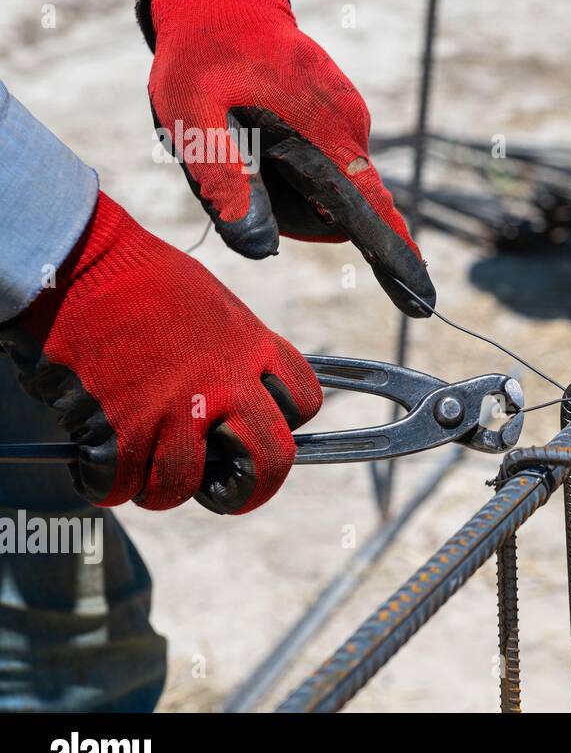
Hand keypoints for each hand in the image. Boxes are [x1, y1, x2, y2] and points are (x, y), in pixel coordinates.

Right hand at [2, 194, 321, 513]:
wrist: (83, 261)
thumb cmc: (142, 277)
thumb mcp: (214, 305)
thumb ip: (234, 350)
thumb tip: (237, 386)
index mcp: (252, 348)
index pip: (305, 401)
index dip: (285, 422)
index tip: (256, 423)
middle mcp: (224, 384)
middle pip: (270, 461)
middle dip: (251, 488)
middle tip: (225, 491)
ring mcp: (174, 409)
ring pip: (184, 486)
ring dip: (163, 490)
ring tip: (145, 477)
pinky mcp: (120, 426)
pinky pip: (121, 485)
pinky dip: (106, 485)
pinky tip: (97, 469)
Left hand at [147, 0, 435, 317]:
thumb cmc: (201, 50)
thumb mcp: (191, 113)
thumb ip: (223, 175)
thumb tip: (257, 243)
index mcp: (327, 130)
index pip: (372, 208)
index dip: (393, 256)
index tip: (423, 297)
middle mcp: (351, 128)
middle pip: (338, 207)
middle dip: (291, 213)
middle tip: (232, 168)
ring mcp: (348, 120)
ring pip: (329, 188)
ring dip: (286, 188)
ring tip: (237, 141)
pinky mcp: (337, 117)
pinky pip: (323, 164)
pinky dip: (288, 166)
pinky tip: (251, 130)